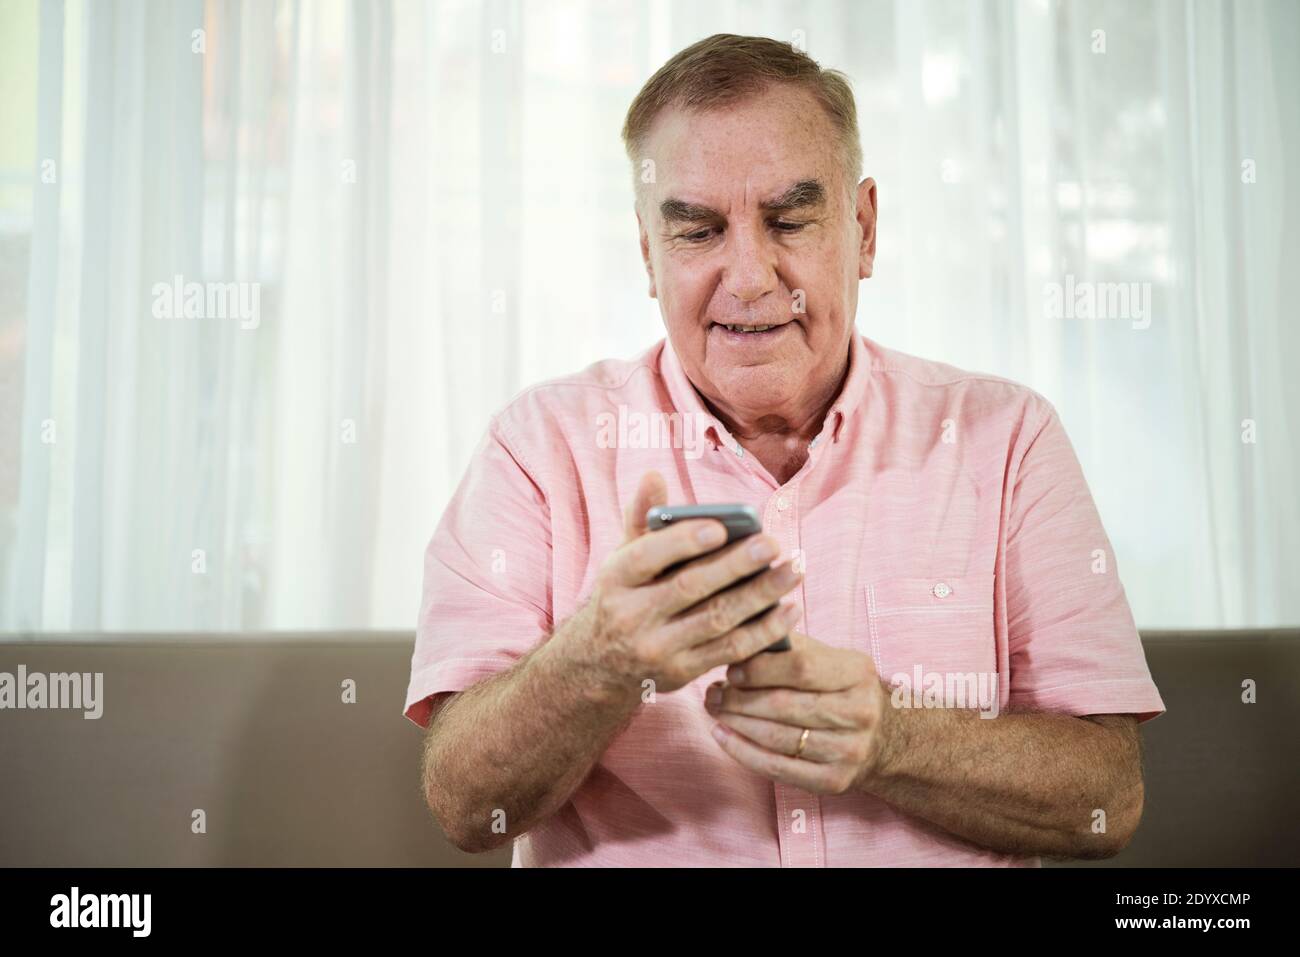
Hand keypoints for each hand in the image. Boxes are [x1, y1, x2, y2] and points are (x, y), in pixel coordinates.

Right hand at [562, 470, 802, 696]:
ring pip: (717, 619)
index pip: (647, 556)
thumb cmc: (624, 595)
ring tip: (793, 571)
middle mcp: (632, 615)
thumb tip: (654, 475)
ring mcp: (657, 648)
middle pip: (690, 587)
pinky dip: (763, 632)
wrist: (601, 664)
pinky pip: (730, 651)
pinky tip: (789, 610)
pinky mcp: (682, 673)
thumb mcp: (622, 558)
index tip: (721, 527)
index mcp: (615, 578)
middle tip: (773, 544)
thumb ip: (642, 517)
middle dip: (735, 565)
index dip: (684, 542)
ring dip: (760, 596)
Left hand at [703, 630, 894, 793]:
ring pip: (777, 738)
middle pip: (785, 705)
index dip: (760, 669)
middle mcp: (859, 712)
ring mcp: (848, 750)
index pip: (801, 668)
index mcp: (857, 673)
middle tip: (712, 692)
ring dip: (736, 723)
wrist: (883, 739)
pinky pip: (777, 768)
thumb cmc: (840, 689)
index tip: (731, 669)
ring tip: (714, 709)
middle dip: (739, 699)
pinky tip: (722, 735)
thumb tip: (742, 633)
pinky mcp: (834, 781)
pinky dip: (742, 752)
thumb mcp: (828, 658)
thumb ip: (789, 646)